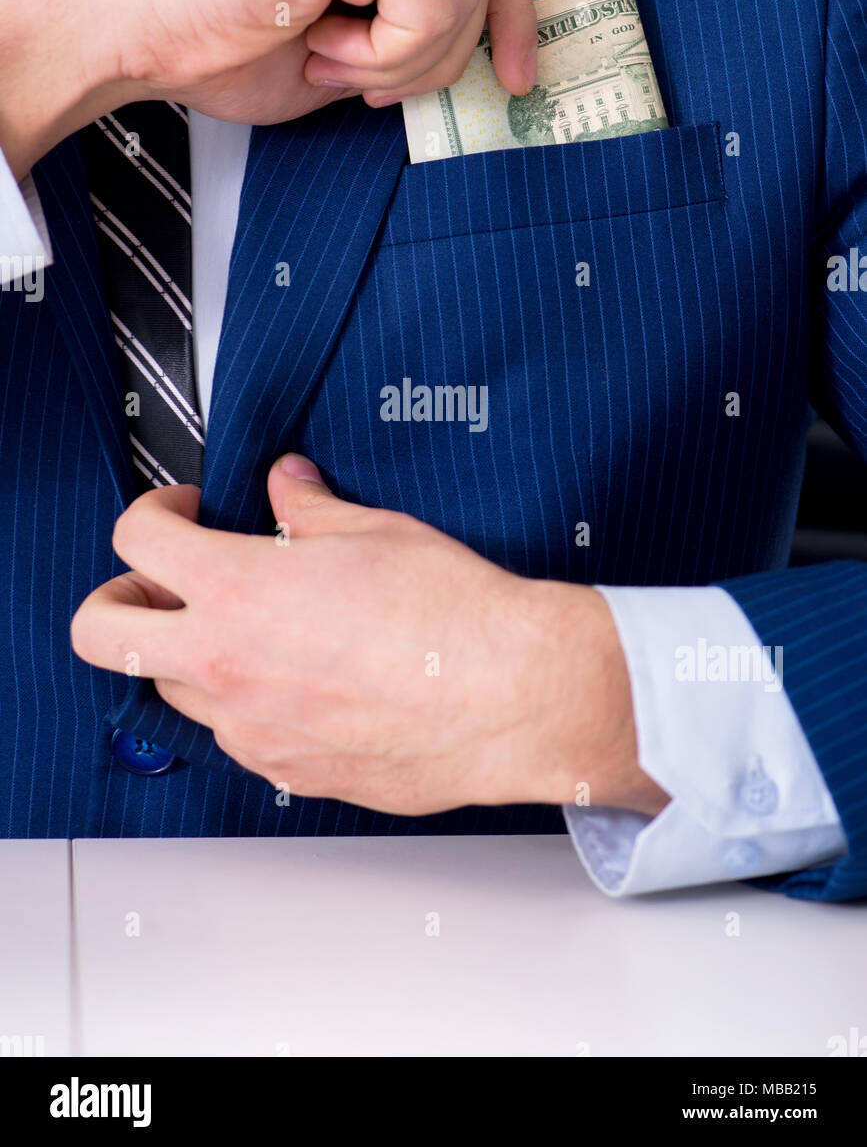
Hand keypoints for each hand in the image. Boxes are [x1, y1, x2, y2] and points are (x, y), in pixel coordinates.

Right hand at [0, 0, 536, 177]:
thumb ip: (406, 33)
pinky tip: (322, 47)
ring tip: (329, 61)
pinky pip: (429, 7)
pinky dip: (388, 55)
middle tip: (366, 84)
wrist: (132, 36)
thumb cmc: (215, 45)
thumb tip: (477, 58)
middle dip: (441, 57)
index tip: (519, 75)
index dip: (510, 12)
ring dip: (406, 61)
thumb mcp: (342, 45)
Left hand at [70, 456, 668, 817]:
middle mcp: (228, 665)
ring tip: (247, 630)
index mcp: (240, 591)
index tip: (183, 512)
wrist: (511, 697)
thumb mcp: (378, 532)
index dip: (152, 513)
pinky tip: (296, 679)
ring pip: (169, 689)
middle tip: (160, 583)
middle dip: (116, 600)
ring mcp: (252, 728)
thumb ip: (311, 511)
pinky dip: (242, 703)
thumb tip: (288, 488)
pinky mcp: (288, 772)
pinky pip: (233, 735)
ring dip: (187, 654)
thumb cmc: (456, 617)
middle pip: (103, 635)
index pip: (134, 541)